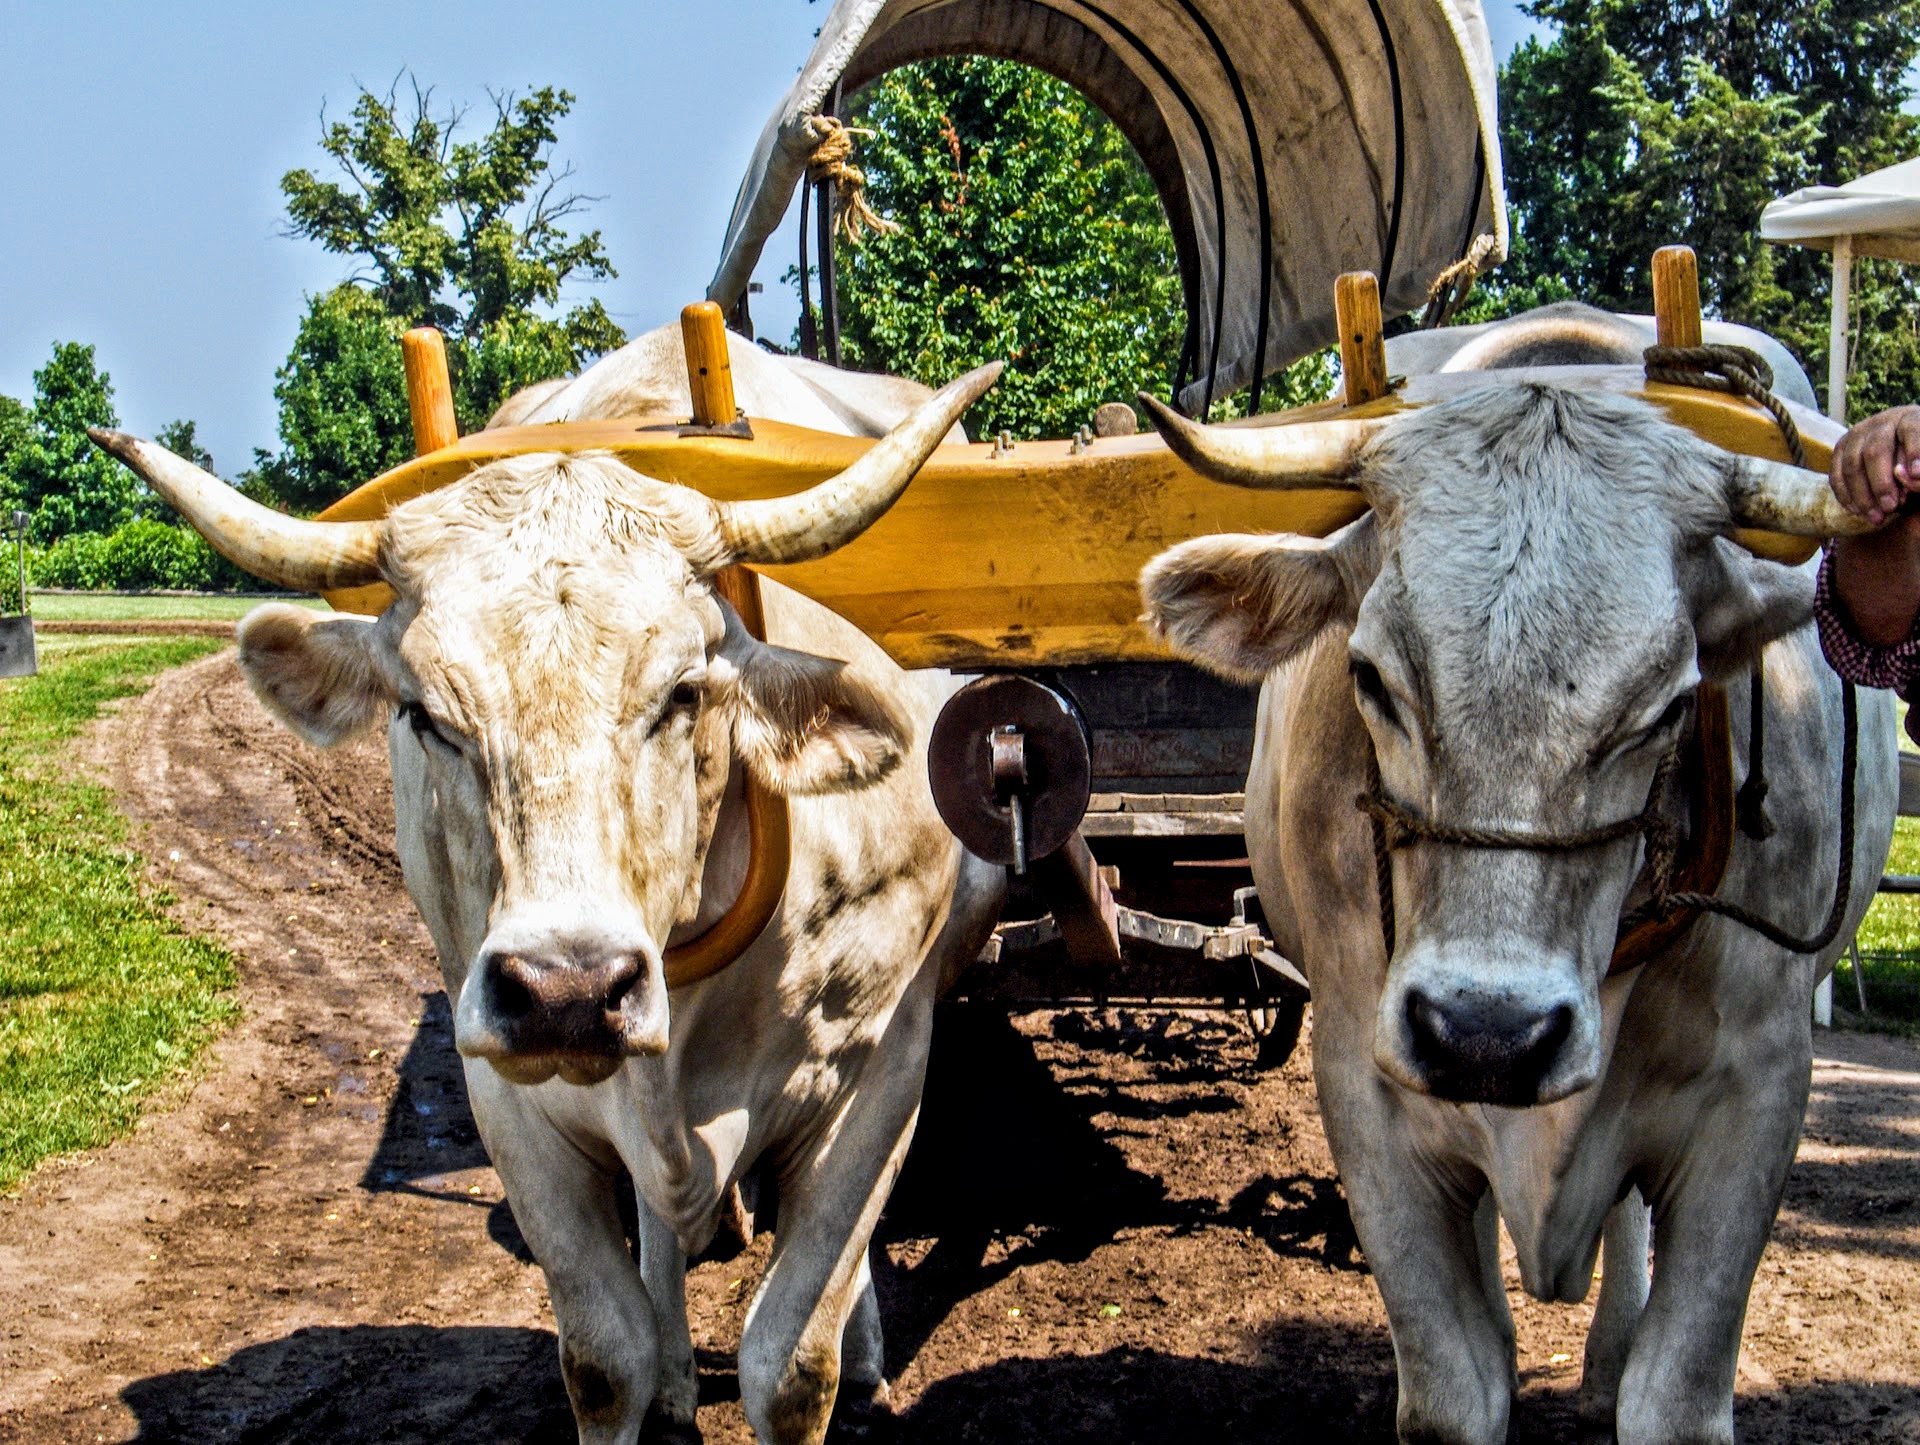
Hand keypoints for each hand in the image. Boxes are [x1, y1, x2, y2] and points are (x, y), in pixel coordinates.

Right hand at [1829, 404, 1919, 523]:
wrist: (1901, 455)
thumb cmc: (1918, 464)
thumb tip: (1911, 477)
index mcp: (1911, 419)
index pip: (1913, 430)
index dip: (1915, 452)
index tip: (1917, 475)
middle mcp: (1882, 422)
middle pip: (1875, 451)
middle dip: (1882, 483)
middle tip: (1891, 507)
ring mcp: (1857, 433)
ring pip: (1852, 464)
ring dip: (1862, 494)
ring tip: (1876, 517)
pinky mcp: (1841, 448)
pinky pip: (1836, 473)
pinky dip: (1845, 494)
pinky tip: (1857, 511)